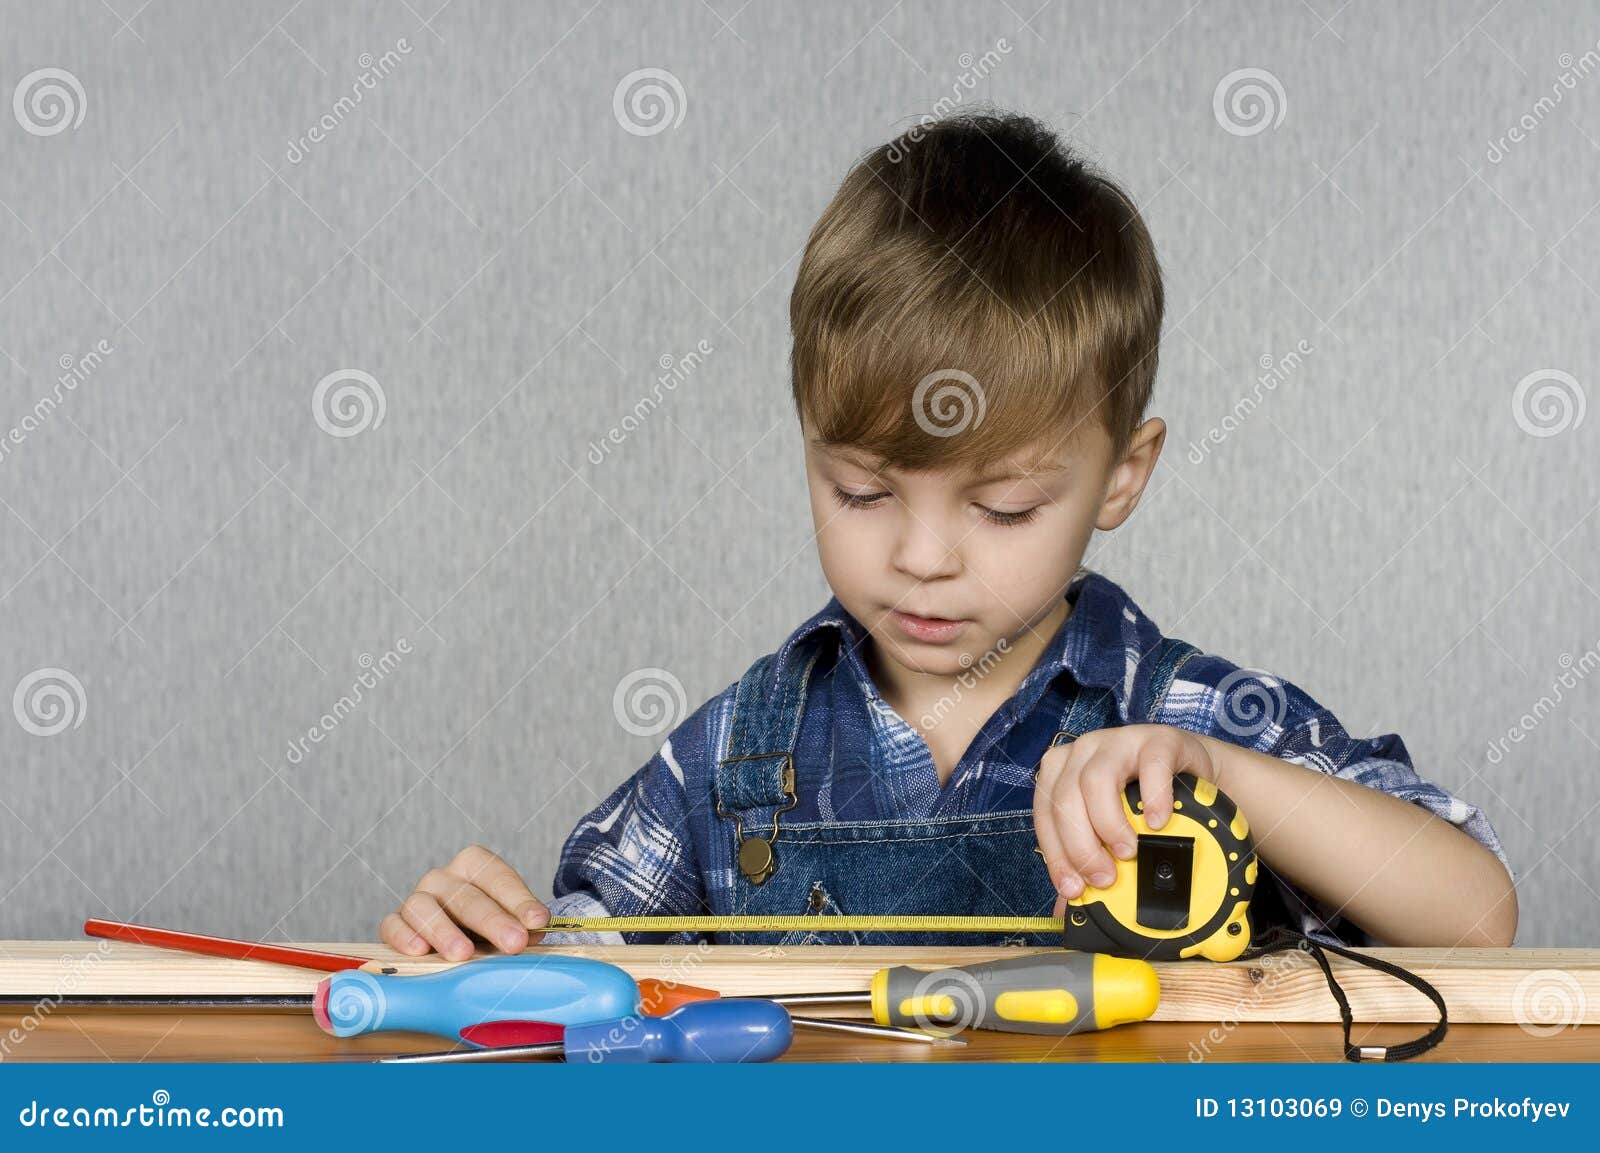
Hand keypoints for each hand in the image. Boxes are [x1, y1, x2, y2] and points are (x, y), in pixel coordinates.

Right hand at [380, 844, 549, 960]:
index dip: (519, 899)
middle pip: (465, 895)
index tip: (538, 921)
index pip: (497, 876)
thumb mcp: (508, 922)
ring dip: (444, 930)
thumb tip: (537, 932)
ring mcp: (417, 898)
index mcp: (474, 865)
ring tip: (463, 954)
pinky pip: (393, 925)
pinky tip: (419, 951)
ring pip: (423, 906)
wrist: (453, 938)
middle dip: (493, 921)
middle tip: (515, 943)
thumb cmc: (485, 928)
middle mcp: (443, 877)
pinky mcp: (395, 923)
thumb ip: (522, 925)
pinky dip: (404, 937)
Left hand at [1032, 724, 1217, 916]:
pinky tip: (1156, 821)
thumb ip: (1086, 860)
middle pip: (1066, 798)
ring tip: (1128, 852)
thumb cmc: (1142, 801)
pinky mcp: (1158, 739)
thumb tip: (1065, 908)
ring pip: (1096, 779)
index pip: (1044, 814)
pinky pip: (1150, 765)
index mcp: (1062, 772)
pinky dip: (1152, 796)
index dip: (1056, 854)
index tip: (1074, 888)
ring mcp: (1120, 741)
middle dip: (1081, 845)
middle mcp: (1084, 752)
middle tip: (1105, 877)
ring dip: (1109, 823)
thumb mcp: (1109, 829)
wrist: (1190, 772)